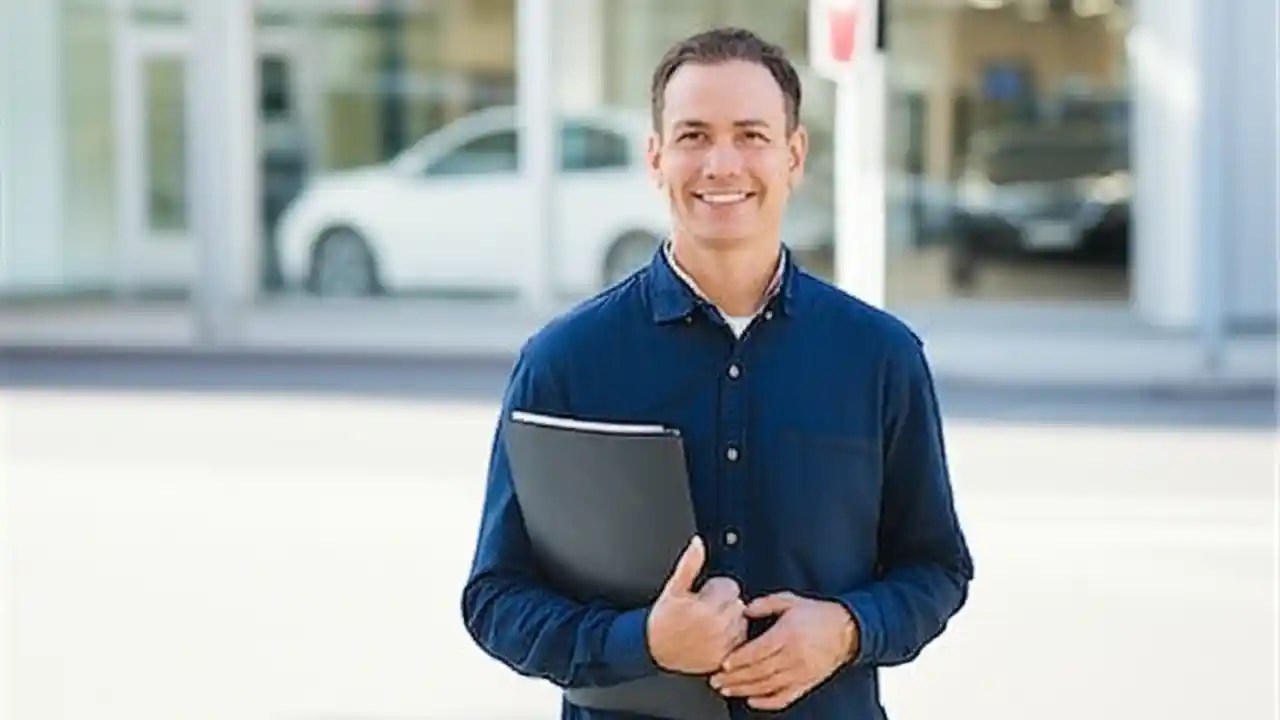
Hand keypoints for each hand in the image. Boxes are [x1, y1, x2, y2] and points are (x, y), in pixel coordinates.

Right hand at [647, 536, 748, 674]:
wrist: (654, 650)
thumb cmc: (663, 619)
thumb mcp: (673, 589)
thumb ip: (689, 563)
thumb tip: (698, 543)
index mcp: (706, 607)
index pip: (730, 587)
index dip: (716, 588)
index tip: (703, 596)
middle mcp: (717, 627)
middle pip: (738, 604)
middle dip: (724, 604)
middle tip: (704, 610)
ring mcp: (722, 644)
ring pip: (742, 622)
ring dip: (730, 621)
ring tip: (709, 624)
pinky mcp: (725, 658)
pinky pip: (741, 641)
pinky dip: (732, 639)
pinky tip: (714, 638)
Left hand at [708, 592, 858, 710]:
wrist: (846, 630)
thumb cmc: (817, 614)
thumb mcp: (791, 600)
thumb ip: (766, 604)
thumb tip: (744, 610)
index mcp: (788, 634)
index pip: (758, 651)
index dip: (738, 659)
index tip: (723, 664)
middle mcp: (794, 656)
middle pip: (759, 672)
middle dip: (734, 678)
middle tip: (716, 681)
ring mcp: (801, 672)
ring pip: (768, 687)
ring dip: (745, 690)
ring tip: (727, 690)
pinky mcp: (807, 683)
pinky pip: (785, 697)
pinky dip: (767, 703)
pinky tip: (752, 701)